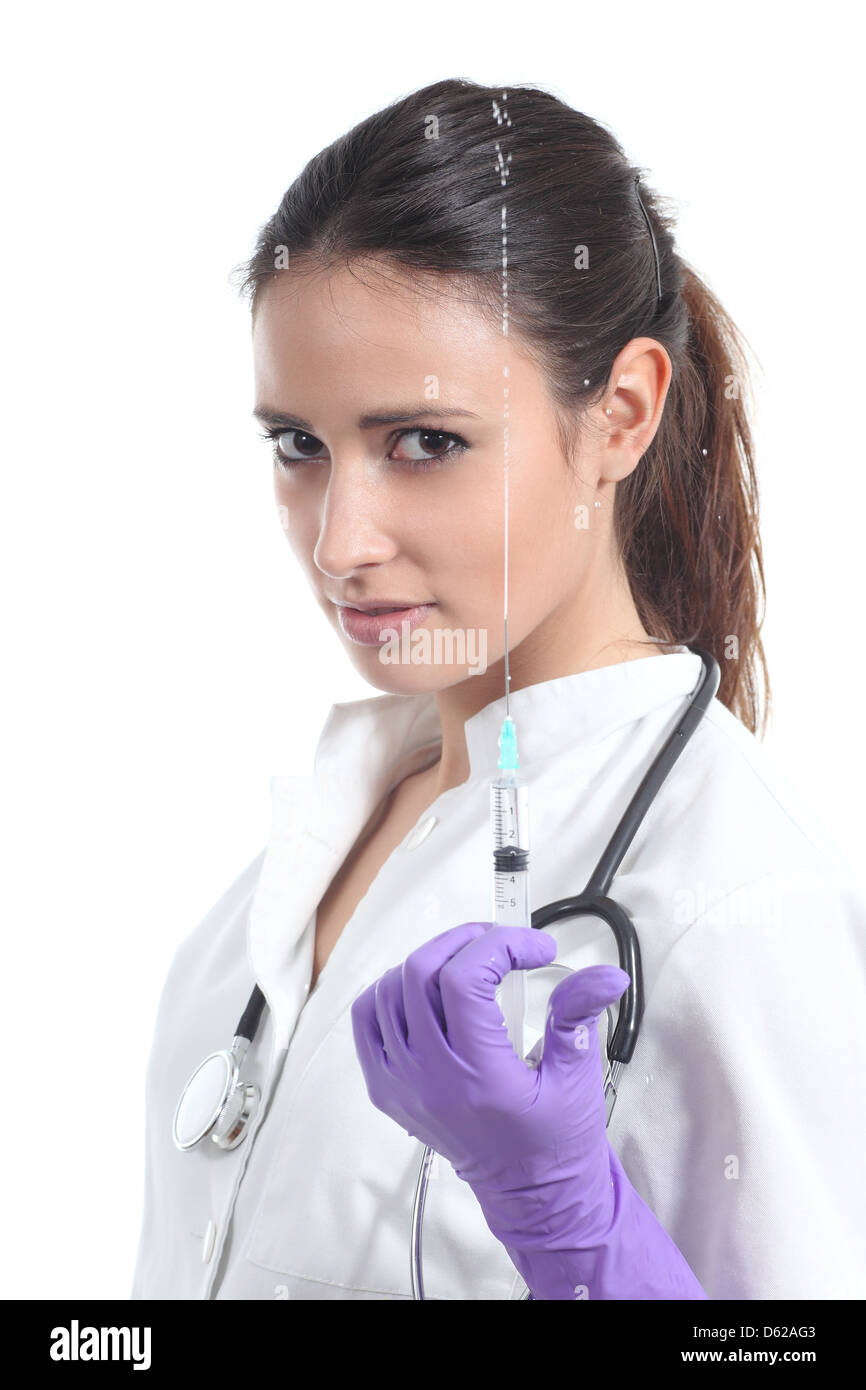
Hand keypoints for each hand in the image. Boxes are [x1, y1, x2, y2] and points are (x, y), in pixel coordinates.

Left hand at [350, 920, 628, 1249]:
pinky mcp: (385, 1089)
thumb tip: (606, 975)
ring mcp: (399, 1084)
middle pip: (419, 974)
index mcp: (478, 1076)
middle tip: (501, 944)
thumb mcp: (577, 1078)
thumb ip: (579, 1017)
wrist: (531, 1196)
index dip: (501, 946)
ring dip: (430, 964)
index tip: (537, 947)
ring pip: (388, 991)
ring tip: (470, 966)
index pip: (465, 981)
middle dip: (464, 942)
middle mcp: (429, 1078)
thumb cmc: (557, 1140)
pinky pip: (368, 1021)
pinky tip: (428, 993)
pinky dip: (391, 993)